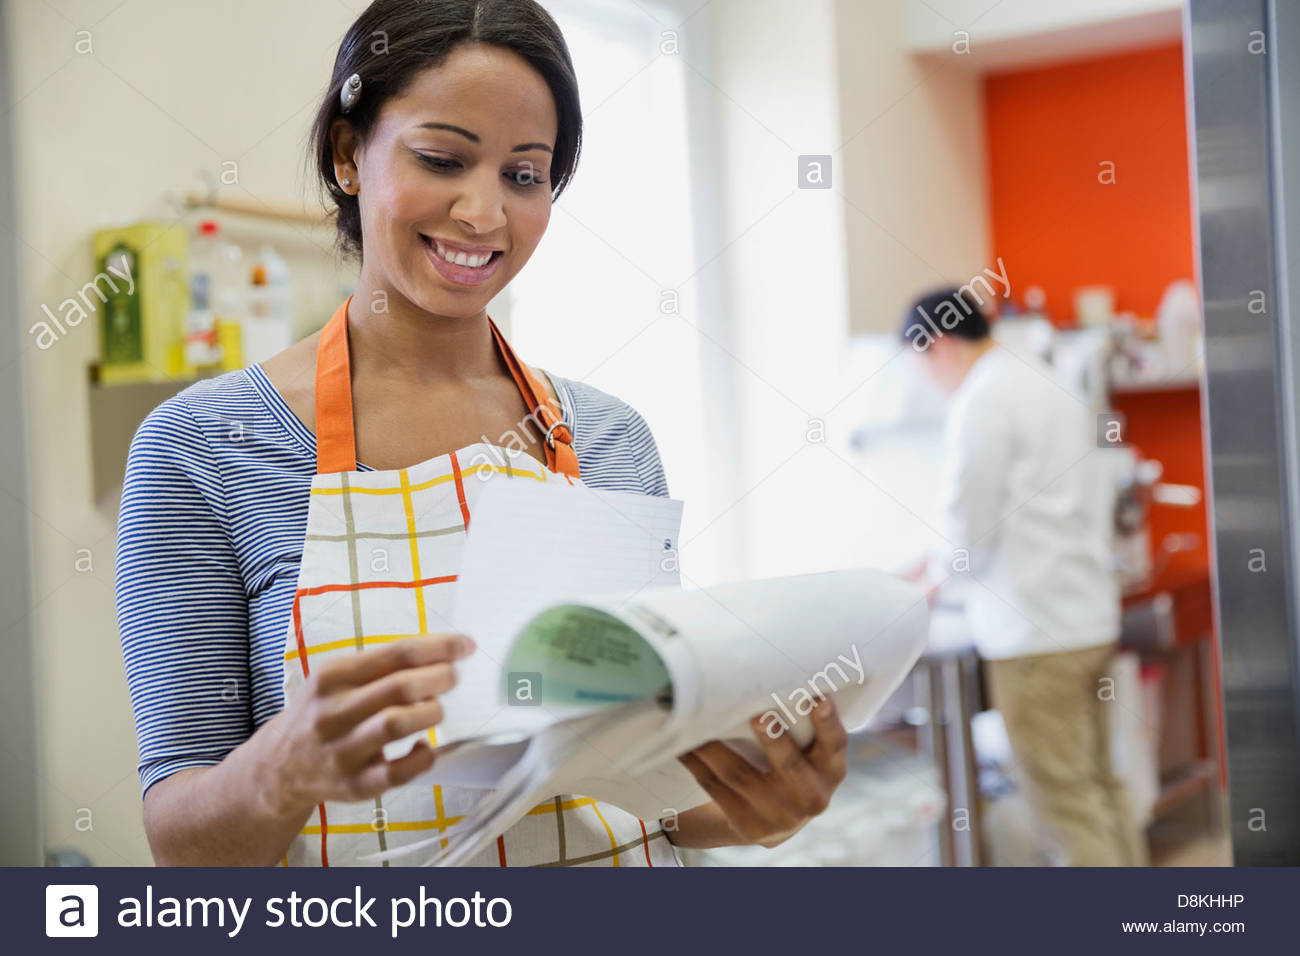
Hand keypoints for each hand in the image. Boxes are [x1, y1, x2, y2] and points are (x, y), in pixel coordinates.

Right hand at [254, 634, 474, 813]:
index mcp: (332, 676)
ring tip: (436, 709)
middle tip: (453, 678)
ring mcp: (342, 751)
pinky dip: (422, 758)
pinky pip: (398, 773)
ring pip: (397, 725)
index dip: (439, 647)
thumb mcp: (337, 678)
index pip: (396, 653)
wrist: (281, 765)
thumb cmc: (324, 711)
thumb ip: (382, 665)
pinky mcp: (353, 786)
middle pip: (399, 687)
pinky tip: (424, 747)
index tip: (465, 645)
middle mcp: (333, 712)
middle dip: (439, 678)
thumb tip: (443, 651)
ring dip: (431, 713)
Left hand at [677, 694, 847, 848]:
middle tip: (760, 716)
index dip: (828, 723)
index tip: (819, 698)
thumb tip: (773, 665)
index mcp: (830, 771)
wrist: (779, 822)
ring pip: (738, 774)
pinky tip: (681, 744)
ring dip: (713, 745)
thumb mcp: (812, 752)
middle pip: (788, 766)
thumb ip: (803, 723)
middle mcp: (810, 796)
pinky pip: (714, 788)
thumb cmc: (796, 766)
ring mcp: (778, 815)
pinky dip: (696, 763)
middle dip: (773, 740)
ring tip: (695, 718)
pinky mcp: (747, 824)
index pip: (835, 745)